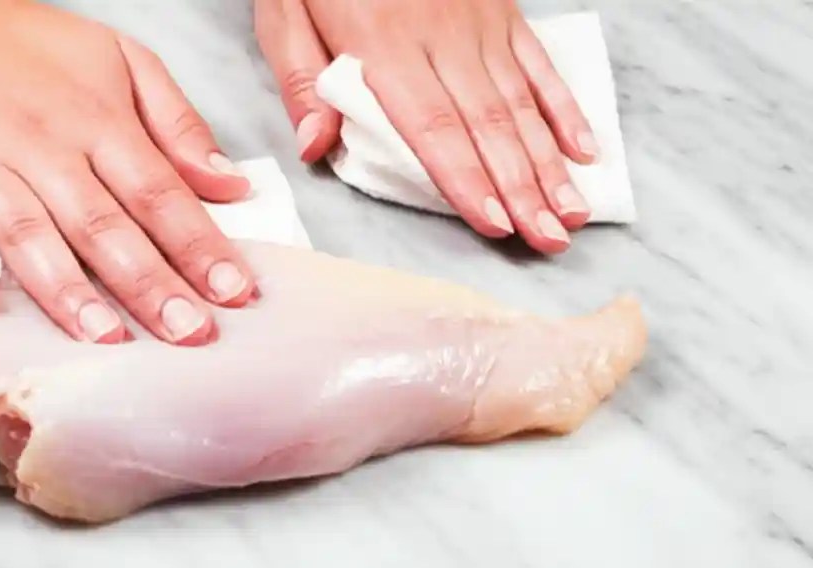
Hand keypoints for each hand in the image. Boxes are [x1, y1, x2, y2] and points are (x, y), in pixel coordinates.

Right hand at [0, 0, 255, 343]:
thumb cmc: (20, 46)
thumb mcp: (117, 58)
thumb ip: (177, 123)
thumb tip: (230, 184)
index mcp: (96, 117)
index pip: (158, 191)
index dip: (198, 245)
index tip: (235, 294)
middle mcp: (40, 141)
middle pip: (101, 221)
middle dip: (148, 281)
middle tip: (187, 333)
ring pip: (26, 229)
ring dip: (66, 287)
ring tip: (104, 335)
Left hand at [256, 0, 597, 252]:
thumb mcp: (284, 11)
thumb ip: (301, 78)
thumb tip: (314, 147)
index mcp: (383, 45)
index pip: (431, 126)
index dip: (464, 179)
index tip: (493, 224)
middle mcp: (441, 36)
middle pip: (487, 125)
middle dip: (522, 189)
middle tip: (550, 241)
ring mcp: (478, 22)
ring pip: (520, 102)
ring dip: (550, 162)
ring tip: (572, 214)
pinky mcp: (501, 9)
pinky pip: (538, 63)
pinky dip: (565, 108)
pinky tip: (587, 150)